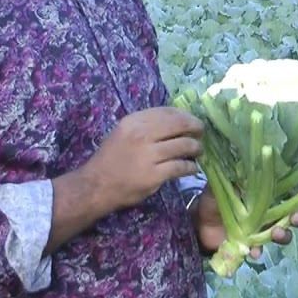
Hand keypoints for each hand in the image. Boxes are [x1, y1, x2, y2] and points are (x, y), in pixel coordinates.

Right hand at [83, 107, 204, 211]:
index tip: (192, 120)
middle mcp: (142, 135)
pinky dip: (191, 167)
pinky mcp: (155, 175)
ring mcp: (149, 155)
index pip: (168, 112)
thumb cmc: (110, 158)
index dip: (185, 115)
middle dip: (196, 128)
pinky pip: (181, 167)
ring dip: (196, 148)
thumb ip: (146, 125)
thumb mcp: (123, 132)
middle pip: (180, 125)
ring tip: (198, 151)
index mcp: (134, 121)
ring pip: (184, 145)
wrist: (96, 186)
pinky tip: (193, 168)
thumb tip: (176, 119)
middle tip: (201, 133)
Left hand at [189, 187, 297, 257]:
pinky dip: (258, 252)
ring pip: (281, 235)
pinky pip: (259, 251)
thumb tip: (241, 163)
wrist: (197, 224)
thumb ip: (231, 177)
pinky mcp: (250, 246)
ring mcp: (260, 232)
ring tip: (277, 233)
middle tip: (297, 217)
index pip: (288, 194)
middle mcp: (267, 214)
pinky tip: (254, 252)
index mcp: (264, 197)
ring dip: (283, 235)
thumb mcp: (221, 186)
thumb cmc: (213, 201)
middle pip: (292, 216)